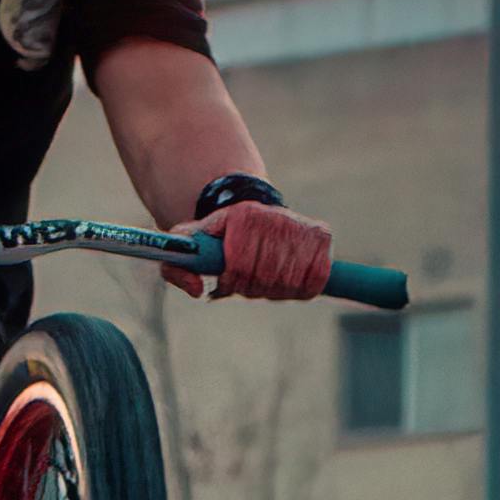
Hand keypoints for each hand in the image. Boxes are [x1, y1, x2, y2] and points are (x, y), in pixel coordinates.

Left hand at [172, 198, 332, 301]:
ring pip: (289, 283)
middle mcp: (274, 218)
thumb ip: (177, 268)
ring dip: (274, 290)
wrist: (252, 208)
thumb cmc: (219, 233)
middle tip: (244, 282)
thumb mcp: (189, 243)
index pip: (240, 268)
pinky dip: (300, 288)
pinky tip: (287, 277)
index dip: (232, 283)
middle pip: (265, 279)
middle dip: (251, 288)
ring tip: (263, 278)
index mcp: (242, 217)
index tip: (225, 282)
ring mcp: (301, 227)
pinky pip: (315, 281)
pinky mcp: (322, 236)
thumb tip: (200, 291)